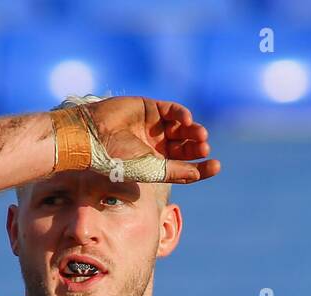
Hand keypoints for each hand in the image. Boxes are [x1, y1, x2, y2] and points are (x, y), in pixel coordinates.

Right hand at [84, 96, 220, 183]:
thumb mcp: (151, 170)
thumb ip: (175, 171)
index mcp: (156, 165)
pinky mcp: (150, 107)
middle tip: (204, 148)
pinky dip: (182, 114)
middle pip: (186, 146)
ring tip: (200, 135)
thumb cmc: (119, 159)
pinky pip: (172, 110)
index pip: (185, 167)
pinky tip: (186, 121)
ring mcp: (154, 126)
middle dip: (197, 147)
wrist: (94, 137)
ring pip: (182, 128)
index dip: (202, 168)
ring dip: (193, 131)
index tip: (216, 166)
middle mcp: (156, 145)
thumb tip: (199, 173)